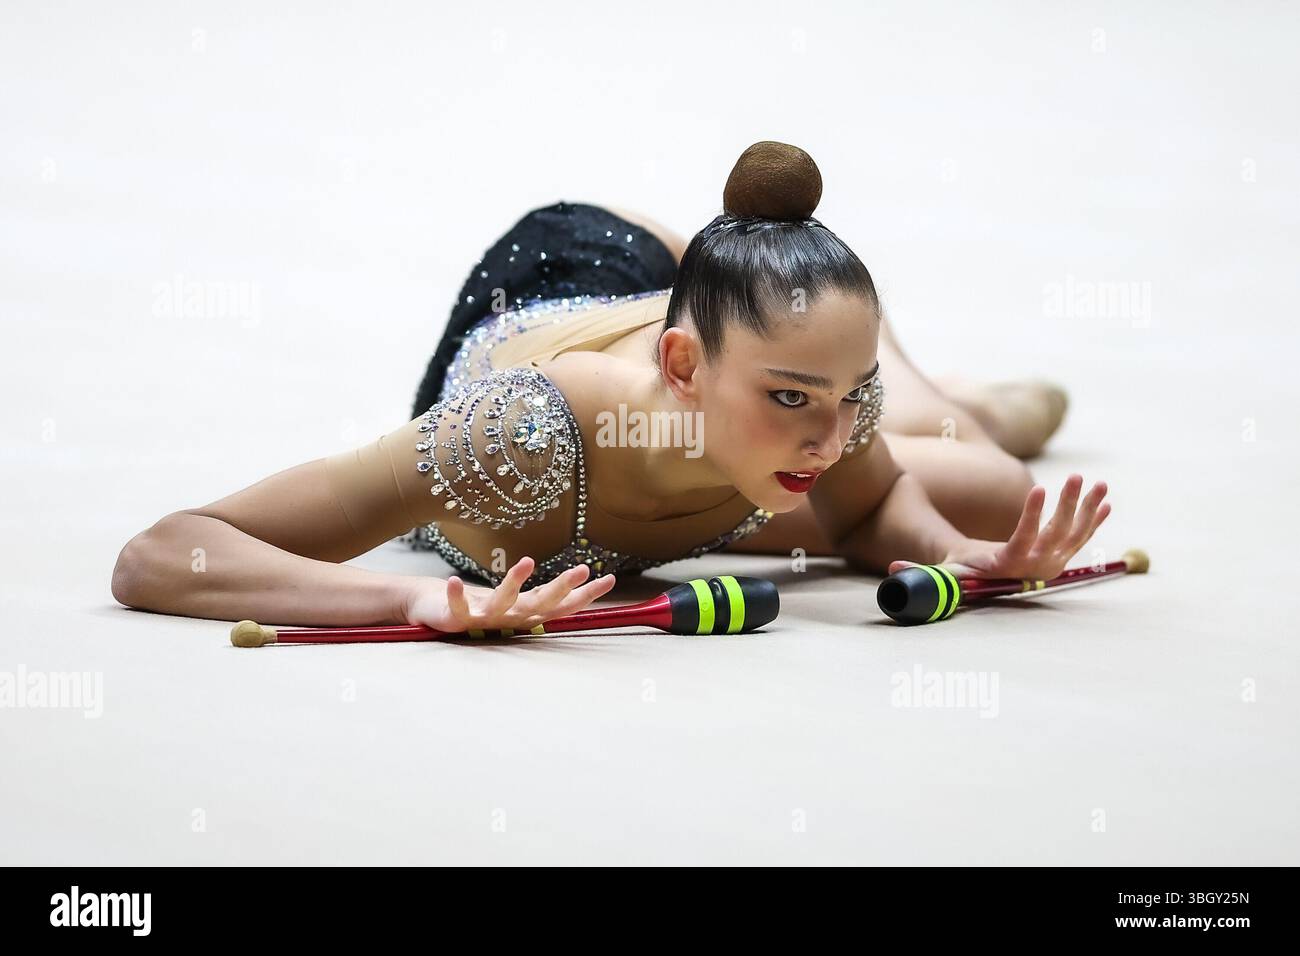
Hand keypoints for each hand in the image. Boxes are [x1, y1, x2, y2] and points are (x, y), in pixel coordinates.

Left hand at [401, 556, 616, 632]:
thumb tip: (576, 582)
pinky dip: (457, 595)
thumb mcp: (516, 600)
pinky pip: (457, 608)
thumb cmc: (480, 604)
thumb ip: (541, 596)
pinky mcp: (456, 620)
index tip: (608, 579)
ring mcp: (484, 620)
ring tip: (528, 561)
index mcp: (526, 614)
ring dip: (514, 583)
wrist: (435, 610)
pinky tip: (455, 580)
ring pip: (503, 603)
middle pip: (539, 603)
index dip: (585, 594)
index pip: (561, 605)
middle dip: (561, 586)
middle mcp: (510, 619)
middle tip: (583, 569)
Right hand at [888, 473, 1110, 580]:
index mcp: (1009, 566)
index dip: (1032, 517)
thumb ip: (921, 571)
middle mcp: (1037, 565)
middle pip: (1057, 534)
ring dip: (1086, 507)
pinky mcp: (1062, 553)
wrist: (990, 585)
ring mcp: (1053, 560)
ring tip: (1098, 482)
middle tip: (1075, 477)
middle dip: (1068, 505)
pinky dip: (1094, 518)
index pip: (1024, 540)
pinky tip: (1105, 500)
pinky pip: (1083, 535)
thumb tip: (893, 569)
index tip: (1037, 489)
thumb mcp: (945, 572)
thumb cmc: (965, 574)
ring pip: (1075, 533)